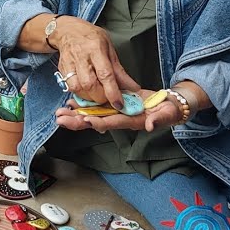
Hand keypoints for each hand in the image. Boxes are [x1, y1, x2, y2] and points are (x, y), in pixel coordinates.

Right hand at [52, 17, 139, 106]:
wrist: (68, 31)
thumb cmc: (91, 38)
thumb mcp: (109, 49)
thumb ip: (119, 70)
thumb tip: (132, 88)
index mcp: (96, 49)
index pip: (105, 74)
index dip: (112, 92)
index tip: (119, 103)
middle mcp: (81, 57)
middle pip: (89, 84)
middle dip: (101, 97)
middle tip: (108, 98)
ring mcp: (69, 64)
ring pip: (78, 88)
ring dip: (90, 97)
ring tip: (97, 95)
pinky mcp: (62, 70)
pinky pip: (70, 88)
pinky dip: (80, 94)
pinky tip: (87, 92)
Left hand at [54, 89, 181, 131]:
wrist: (169, 106)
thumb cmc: (170, 110)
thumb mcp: (169, 113)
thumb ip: (160, 119)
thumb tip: (151, 126)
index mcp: (132, 121)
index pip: (114, 122)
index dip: (100, 121)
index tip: (86, 119)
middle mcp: (121, 120)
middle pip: (97, 122)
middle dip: (78, 121)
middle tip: (60, 119)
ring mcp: (116, 114)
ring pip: (93, 116)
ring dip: (76, 115)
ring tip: (59, 113)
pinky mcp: (115, 106)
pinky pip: (96, 108)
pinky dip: (83, 106)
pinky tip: (70, 104)